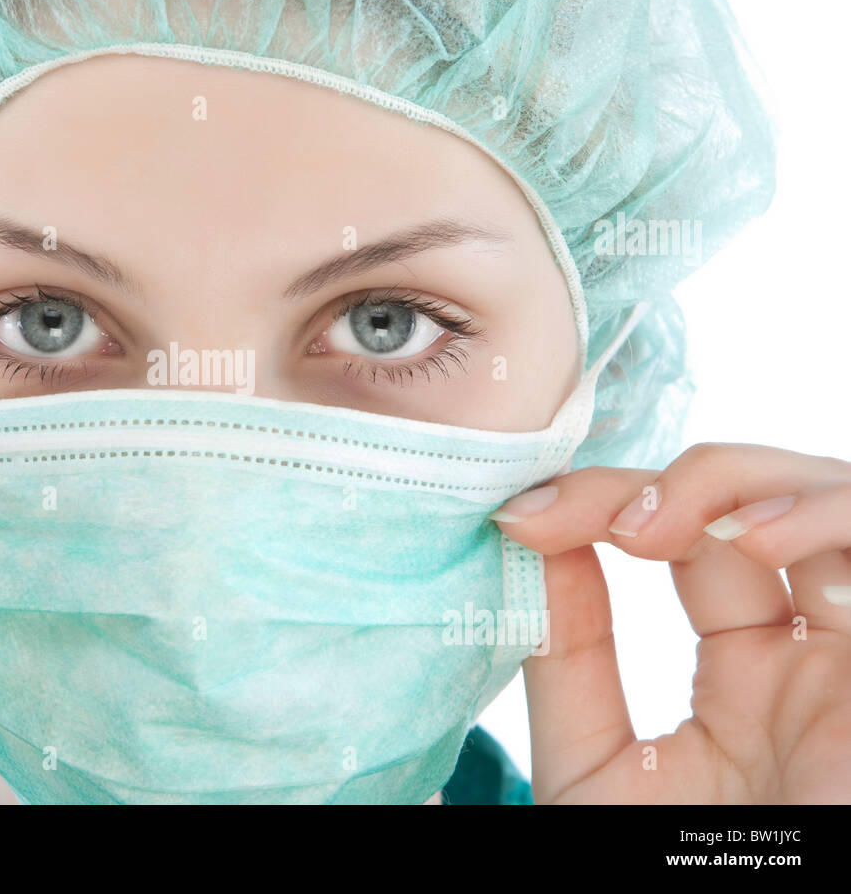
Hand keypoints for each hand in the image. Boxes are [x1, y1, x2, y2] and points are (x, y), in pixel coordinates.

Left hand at [491, 442, 850, 802]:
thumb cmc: (679, 870)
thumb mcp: (595, 772)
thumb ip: (568, 660)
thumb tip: (525, 545)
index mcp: (746, 675)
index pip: (684, 538)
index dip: (602, 503)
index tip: (517, 515)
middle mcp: (818, 653)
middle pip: (762, 497)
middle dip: (671, 481)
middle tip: (599, 522)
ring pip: (835, 496)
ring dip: (747, 486)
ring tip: (663, 534)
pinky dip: (834, 519)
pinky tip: (768, 553)